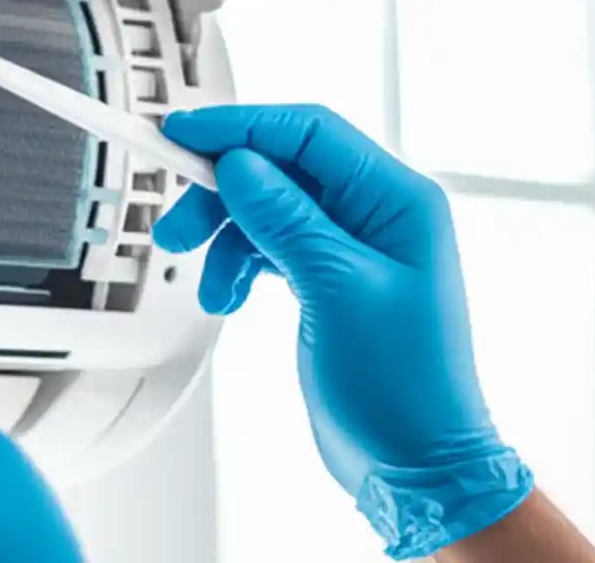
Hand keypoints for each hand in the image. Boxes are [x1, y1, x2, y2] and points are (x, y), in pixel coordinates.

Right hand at [153, 105, 533, 560]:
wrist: (418, 466)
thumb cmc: (404, 388)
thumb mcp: (338, 292)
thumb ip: (285, 220)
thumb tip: (239, 164)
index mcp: (397, 201)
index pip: (308, 133)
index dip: (239, 127)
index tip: (180, 131)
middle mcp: (376, 214)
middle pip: (279, 169)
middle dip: (221, 194)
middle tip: (176, 228)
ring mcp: (350, 246)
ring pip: (266, 209)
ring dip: (224, 240)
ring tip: (208, 289)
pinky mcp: (327, 278)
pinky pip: (269, 246)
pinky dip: (238, 266)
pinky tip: (226, 299)